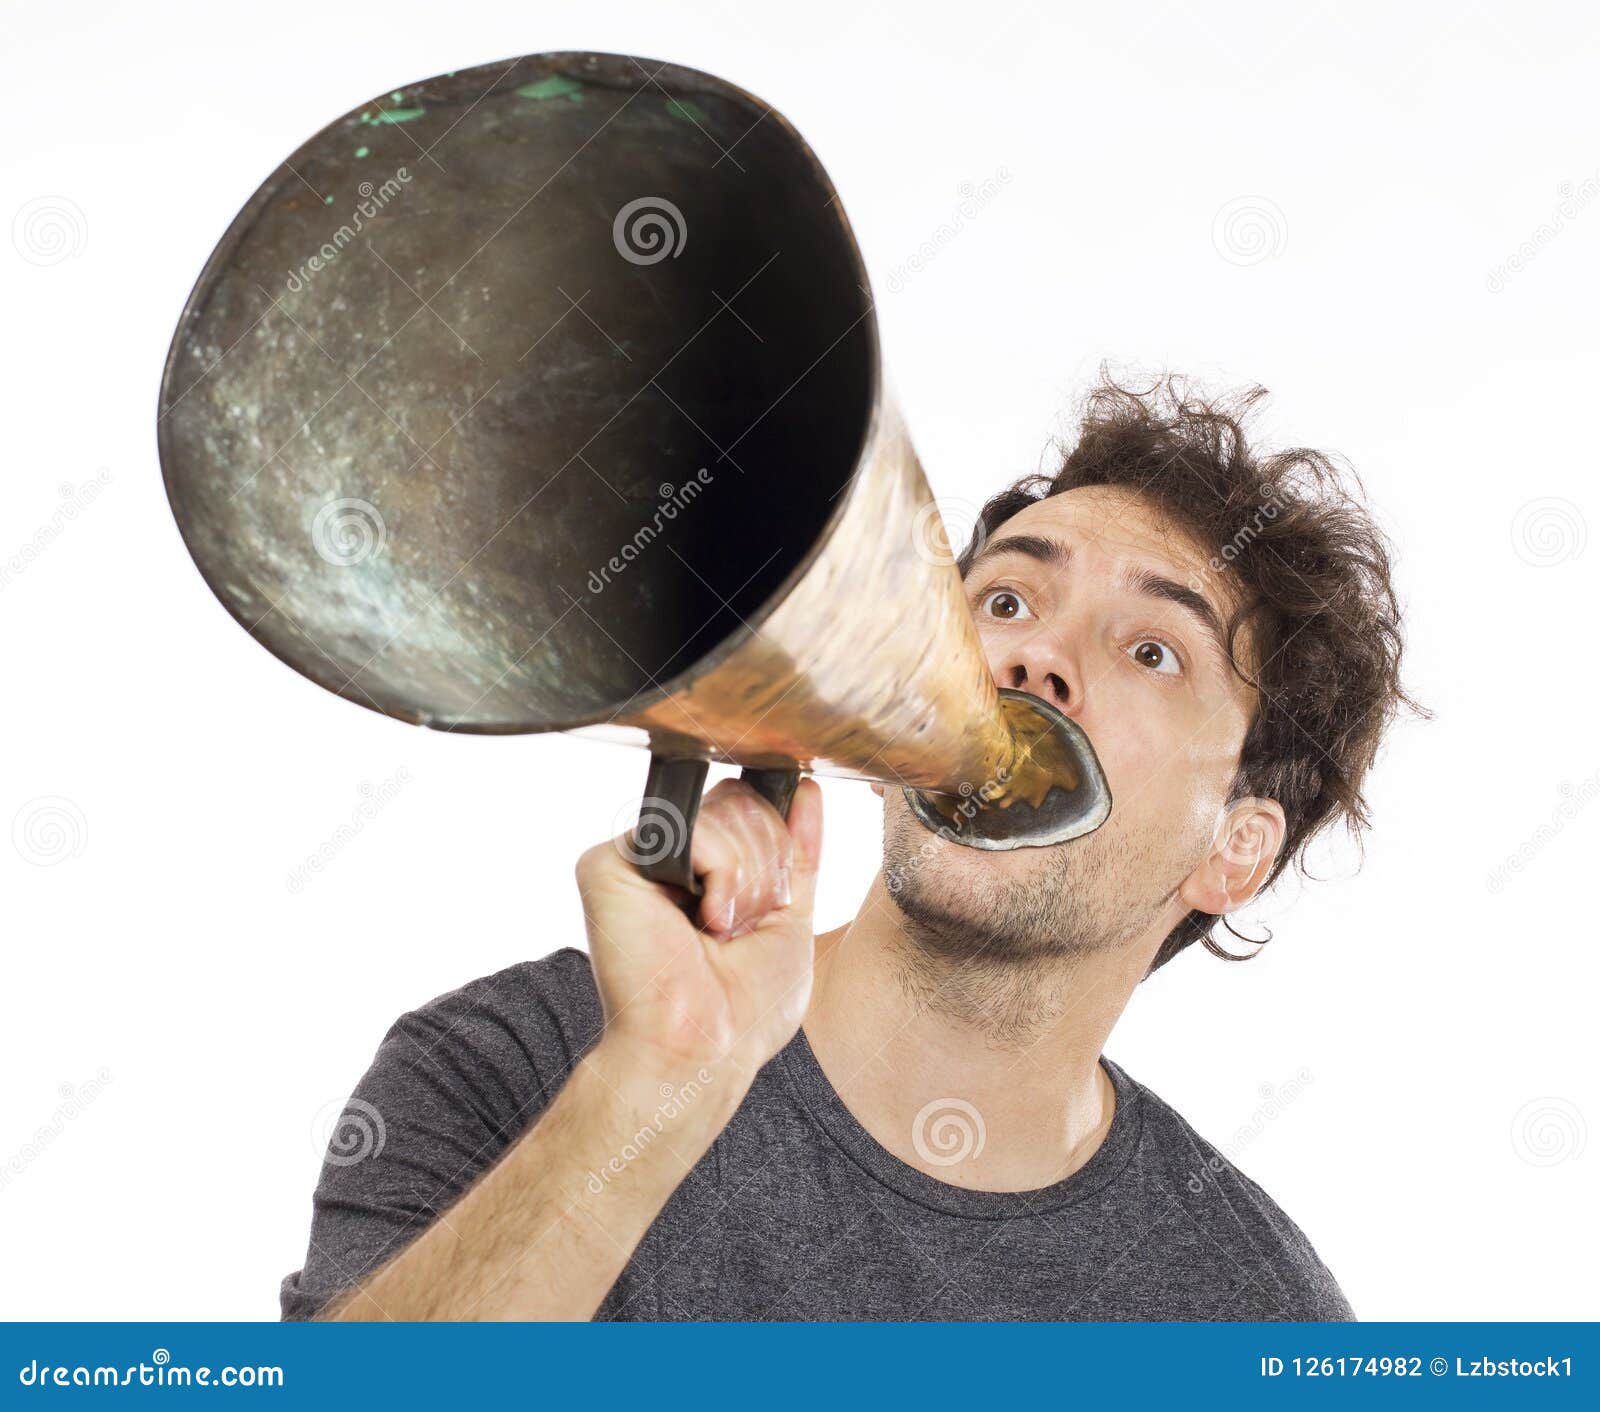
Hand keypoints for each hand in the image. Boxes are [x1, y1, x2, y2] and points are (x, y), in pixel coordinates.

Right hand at [576, 777, 822, 1084]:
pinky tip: (703, 920)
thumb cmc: (744, 1007)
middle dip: (765, 866)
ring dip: (746, 879)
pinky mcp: (608, 863)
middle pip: (739, 800)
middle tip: (739, 927)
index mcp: (700, 869)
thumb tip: (809, 790)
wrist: (704, 1047)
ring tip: (719, 929)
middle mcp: (665, 858)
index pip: (747, 806)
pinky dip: (721, 875)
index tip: (770, 903)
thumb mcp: (790, 917)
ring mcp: (636, 858)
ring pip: (722, 810)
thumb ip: (799, 852)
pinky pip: (693, 829)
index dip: (776, 844)